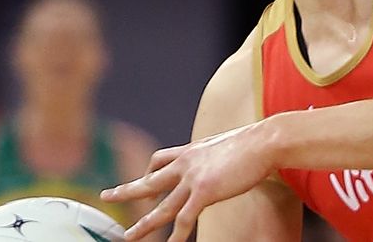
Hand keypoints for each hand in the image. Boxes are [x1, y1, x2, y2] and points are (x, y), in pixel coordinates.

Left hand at [101, 121, 276, 241]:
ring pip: (161, 207)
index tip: (143, 179)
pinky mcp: (204, 192)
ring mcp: (193, 178)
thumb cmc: (254, 142)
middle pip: (149, 181)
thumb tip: (223, 161)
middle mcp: (186, 163)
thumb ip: (215, 155)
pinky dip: (176, 236)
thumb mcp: (226, 144)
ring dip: (144, 224)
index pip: (159, 159)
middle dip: (126, 190)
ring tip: (129, 236)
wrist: (265, 141)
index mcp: (190, 150)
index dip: (148, 171)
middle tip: (106, 196)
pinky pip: (184, 220)